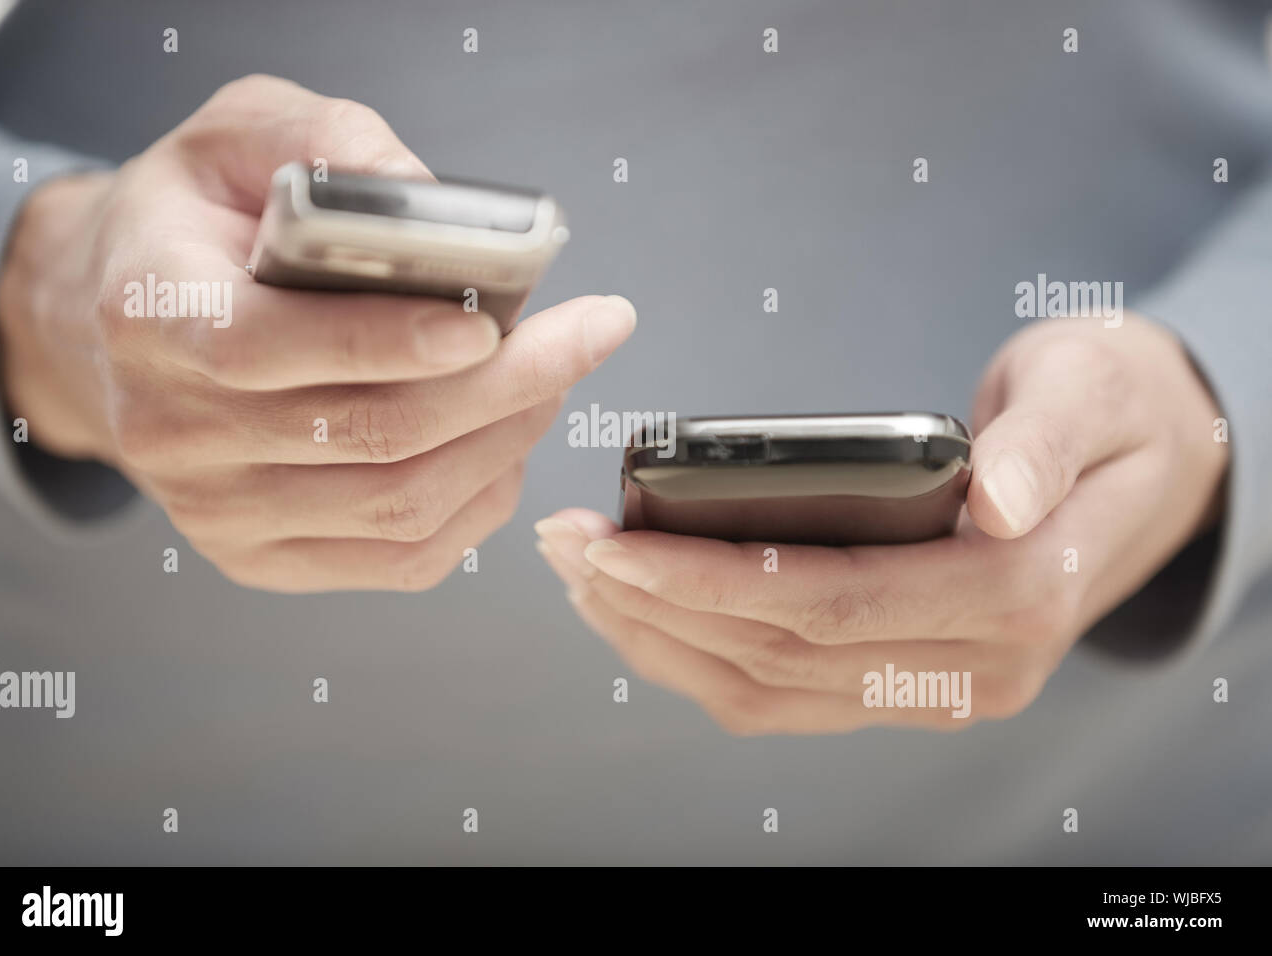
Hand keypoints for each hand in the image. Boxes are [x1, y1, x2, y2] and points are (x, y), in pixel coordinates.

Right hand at [0, 74, 635, 591]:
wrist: (114, 320)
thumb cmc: (195, 223)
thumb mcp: (242, 135)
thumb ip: (333, 144)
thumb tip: (435, 200)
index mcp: (152, 316)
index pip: (272, 349)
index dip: (392, 343)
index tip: (493, 321)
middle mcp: (175, 431)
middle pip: (367, 434)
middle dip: (502, 387)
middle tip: (583, 338)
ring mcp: (221, 511)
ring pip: (398, 503)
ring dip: (502, 442)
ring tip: (553, 380)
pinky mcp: (267, 557)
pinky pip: (401, 557)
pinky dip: (479, 503)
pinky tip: (507, 444)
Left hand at [536, 315, 1226, 733]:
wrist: (1151, 463)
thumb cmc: (1110, 409)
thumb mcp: (1092, 392)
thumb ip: (1042, 443)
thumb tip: (992, 497)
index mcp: (1014, 594)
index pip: (826, 603)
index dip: (705, 579)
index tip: (607, 543)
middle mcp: (978, 666)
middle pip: (779, 657)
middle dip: (655, 607)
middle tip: (563, 547)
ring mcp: (944, 688)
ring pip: (772, 692)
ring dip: (664, 642)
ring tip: (581, 580)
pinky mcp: (915, 683)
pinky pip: (790, 694)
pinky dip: (705, 659)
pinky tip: (647, 612)